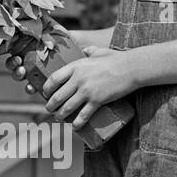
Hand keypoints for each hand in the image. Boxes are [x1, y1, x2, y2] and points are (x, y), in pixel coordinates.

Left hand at [8, 46, 135, 129]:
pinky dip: (77, 123)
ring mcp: (87, 91)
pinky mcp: (97, 101)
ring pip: (67, 108)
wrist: (131, 68)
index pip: (53, 79)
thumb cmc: (116, 59)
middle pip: (57, 96)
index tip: (45, 93)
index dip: (46, 88)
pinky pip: (83, 115)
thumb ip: (90, 51)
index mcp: (76, 66)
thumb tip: (86, 50)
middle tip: (49, 109)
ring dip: (60, 116)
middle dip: (50, 106)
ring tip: (59, 118)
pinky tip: (74, 126)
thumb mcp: (99, 51)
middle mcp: (78, 79)